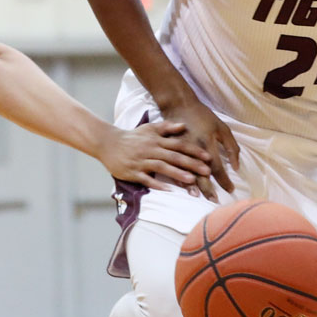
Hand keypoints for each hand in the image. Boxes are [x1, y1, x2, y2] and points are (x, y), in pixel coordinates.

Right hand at [97, 119, 214, 188]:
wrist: (108, 143)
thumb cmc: (132, 136)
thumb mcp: (149, 128)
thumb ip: (167, 127)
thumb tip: (184, 125)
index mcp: (157, 140)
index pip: (179, 145)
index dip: (194, 151)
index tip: (208, 157)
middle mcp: (151, 150)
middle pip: (174, 157)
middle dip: (191, 164)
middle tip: (207, 171)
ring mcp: (141, 161)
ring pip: (162, 167)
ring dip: (177, 174)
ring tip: (191, 180)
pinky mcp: (132, 172)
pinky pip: (146, 179)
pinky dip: (157, 185)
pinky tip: (169, 191)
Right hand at [161, 97, 238, 198]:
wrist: (178, 103)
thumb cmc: (202, 116)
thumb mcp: (222, 127)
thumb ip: (231, 147)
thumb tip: (236, 166)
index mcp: (206, 143)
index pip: (216, 166)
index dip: (224, 180)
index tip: (230, 189)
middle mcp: (192, 149)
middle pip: (200, 174)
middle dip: (208, 189)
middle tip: (214, 201)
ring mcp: (178, 150)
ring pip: (185, 172)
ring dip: (192, 187)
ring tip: (198, 198)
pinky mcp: (169, 149)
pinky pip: (172, 167)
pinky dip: (176, 178)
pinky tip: (180, 188)